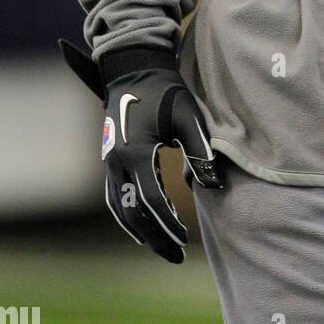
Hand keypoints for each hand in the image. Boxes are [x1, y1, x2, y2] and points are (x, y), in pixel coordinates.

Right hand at [59, 40, 222, 262]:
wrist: (135, 67)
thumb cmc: (166, 90)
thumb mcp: (188, 116)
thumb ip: (200, 150)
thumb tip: (213, 186)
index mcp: (136, 152)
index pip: (152, 200)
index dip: (168, 223)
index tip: (184, 238)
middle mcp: (117, 161)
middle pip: (132, 212)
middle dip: (153, 237)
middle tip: (174, 255)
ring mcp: (110, 160)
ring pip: (119, 208)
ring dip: (139, 230)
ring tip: (160, 246)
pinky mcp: (111, 157)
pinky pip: (114, 196)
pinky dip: (127, 215)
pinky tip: (141, 226)